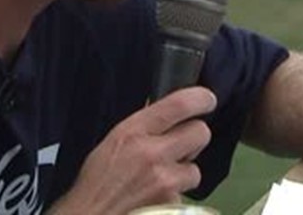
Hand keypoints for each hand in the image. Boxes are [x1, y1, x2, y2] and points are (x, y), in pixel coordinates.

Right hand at [49, 86, 215, 214]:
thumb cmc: (94, 184)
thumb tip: (167, 115)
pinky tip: (153, 200)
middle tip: (182, 146)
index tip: (207, 100)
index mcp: (133, 132)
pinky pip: (183, 197)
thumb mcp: (112, 144)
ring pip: (195, 170)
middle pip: (200, 133)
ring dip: (183, 174)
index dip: (201, 99)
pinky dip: (173, 199)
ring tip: (159, 181)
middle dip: (194, 138)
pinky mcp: (171, 207)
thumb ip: (141, 128)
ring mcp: (165, 183)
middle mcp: (153, 154)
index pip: (180, 104)